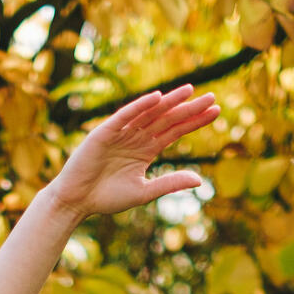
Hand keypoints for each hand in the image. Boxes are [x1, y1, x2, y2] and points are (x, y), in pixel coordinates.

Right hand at [47, 84, 219, 218]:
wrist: (76, 201)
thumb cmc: (107, 198)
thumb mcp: (144, 191)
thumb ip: (170, 183)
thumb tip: (200, 180)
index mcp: (146, 150)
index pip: (175, 131)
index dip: (195, 121)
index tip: (217, 112)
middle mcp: (136, 137)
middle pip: (168, 119)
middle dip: (189, 108)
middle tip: (212, 97)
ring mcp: (121, 132)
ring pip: (150, 113)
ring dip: (169, 102)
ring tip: (190, 91)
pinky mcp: (105, 132)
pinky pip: (125, 115)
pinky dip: (140, 106)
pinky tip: (157, 97)